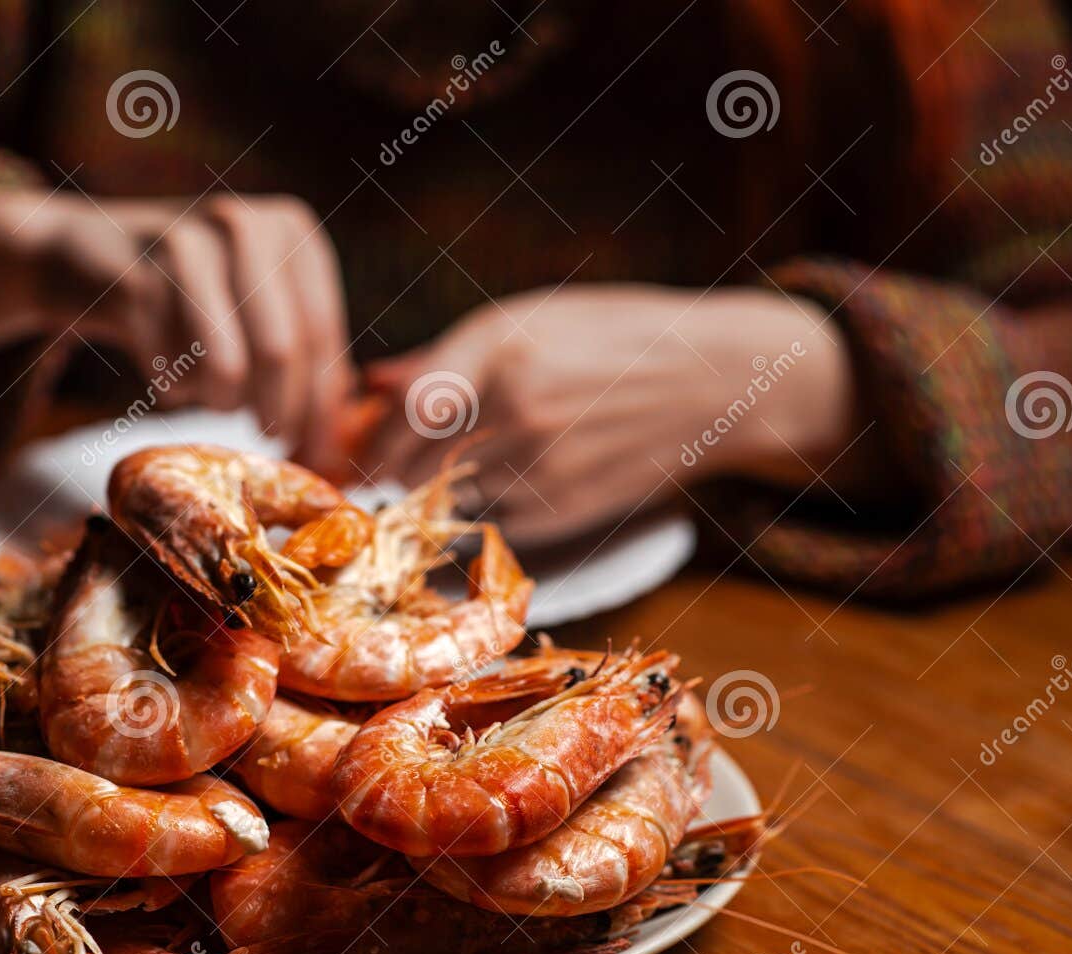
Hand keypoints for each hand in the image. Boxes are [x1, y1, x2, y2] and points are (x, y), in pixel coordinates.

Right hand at [0, 191, 354, 474]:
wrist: (90, 250)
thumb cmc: (187, 292)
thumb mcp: (255, 298)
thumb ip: (299, 350)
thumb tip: (334, 436)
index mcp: (291, 229)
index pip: (322, 333)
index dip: (321, 402)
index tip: (314, 448)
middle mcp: (245, 226)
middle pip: (281, 352)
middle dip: (278, 411)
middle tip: (266, 435)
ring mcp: (189, 244)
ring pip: (228, 365)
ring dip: (221, 401)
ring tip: (209, 395)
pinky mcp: (137, 275)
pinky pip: (172, 367)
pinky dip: (173, 387)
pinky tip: (166, 371)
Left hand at [361, 285, 856, 542]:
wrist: (714, 382)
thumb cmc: (616, 336)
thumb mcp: (533, 317)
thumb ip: (447, 356)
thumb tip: (372, 385)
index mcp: (504, 344)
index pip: (406, 407)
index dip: (370, 438)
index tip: (356, 449)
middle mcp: (516, 408)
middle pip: (414, 460)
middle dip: (389, 469)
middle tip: (376, 470)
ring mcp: (539, 465)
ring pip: (445, 494)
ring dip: (430, 490)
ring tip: (446, 468)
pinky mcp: (558, 510)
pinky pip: (486, 519)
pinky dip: (477, 507)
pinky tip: (499, 482)